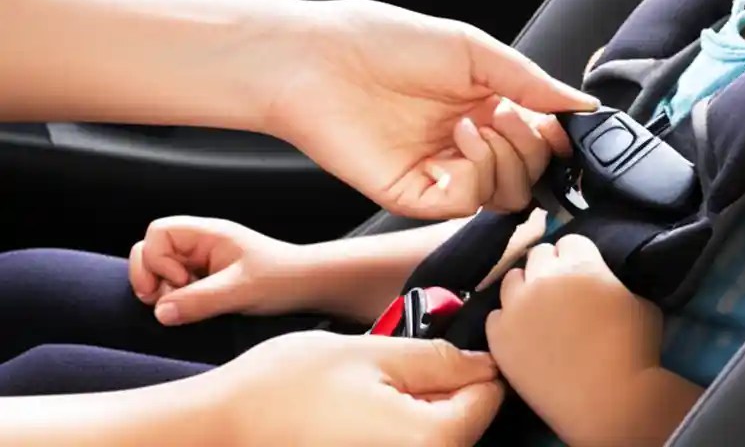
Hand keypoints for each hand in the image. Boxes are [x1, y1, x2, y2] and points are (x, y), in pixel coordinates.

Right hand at [129, 216, 308, 325]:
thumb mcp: (241, 291)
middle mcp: (201, 245)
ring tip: (185, 306)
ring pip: (160, 272)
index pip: (158, 233)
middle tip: (169, 299)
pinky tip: (194, 309)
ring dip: (162, 292)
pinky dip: (176, 300)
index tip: (180, 281)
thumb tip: (159, 312)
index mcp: (209, 235)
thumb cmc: (283, 278)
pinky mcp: (206, 280)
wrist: (310, 286)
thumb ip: (199, 301)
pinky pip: (175, 286)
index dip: (157, 259)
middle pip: (151, 251)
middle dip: (151, 277)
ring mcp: (202, 262)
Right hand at [209, 331, 503, 446]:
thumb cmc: (282, 389)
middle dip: (439, 393)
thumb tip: (485, 364)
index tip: (437, 351)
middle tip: (388, 372)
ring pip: (431, 440)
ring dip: (412, 415)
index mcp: (430, 440)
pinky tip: (351, 421)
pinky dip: (388, 437)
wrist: (212, 433)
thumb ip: (437, 359)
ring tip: (364, 397)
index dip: (472, 365)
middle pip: (462, 425)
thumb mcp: (368, 354)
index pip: (488, 398)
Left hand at [264, 0, 596, 218]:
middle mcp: (465, 145)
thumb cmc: (385, 42)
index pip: (538, 144)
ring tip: (480, 122)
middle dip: (533, 147)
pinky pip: (465, 204)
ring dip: (505, 159)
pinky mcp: (413, 194)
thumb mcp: (475, 50)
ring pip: (504, 195)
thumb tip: (583, 105)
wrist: (319, 58)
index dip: (556, 140)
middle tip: (511, 115)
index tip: (565, 125)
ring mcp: (439, 172)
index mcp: (483, 108)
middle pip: (528, 175)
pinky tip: (458, 139)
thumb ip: (532, 81)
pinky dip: (476, 173)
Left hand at [486, 235, 664, 444]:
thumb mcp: (639, 302)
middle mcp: (543, 277)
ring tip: (538, 312)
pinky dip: (508, 322)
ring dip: (525, 289)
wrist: (608, 400)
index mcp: (581, 264)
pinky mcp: (499, 336)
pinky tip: (523, 336)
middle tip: (561, 293)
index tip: (582, 275)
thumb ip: (612, 282)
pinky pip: (495, 316)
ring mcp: (517, 306)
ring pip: (511, 280)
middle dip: (549, 269)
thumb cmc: (634, 352)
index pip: (569, 241)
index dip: (577, 257)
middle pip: (537, 255)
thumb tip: (601, 283)